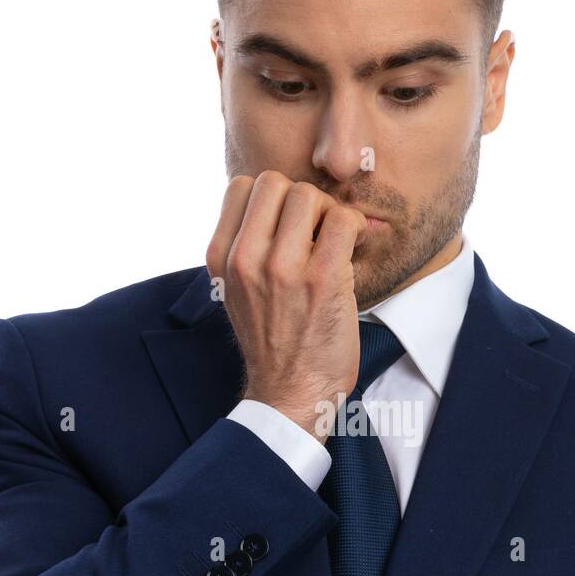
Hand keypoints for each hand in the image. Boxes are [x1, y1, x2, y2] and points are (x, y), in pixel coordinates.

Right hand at [205, 171, 367, 442]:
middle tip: (315, 232)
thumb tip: (281, 201)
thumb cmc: (272, 341)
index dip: (272, 198)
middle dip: (302, 200)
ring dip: (328, 213)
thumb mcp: (238, 290)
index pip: (242, 186)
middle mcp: (245, 259)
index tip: (287, 226)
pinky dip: (353, 228)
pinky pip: (343, 220)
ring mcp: (282, 268)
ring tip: (332, 244)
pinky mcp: (322, 280)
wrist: (289, 394)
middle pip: (275, 182)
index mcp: (221, 258)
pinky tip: (350, 252)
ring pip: (309, 195)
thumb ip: (247, 246)